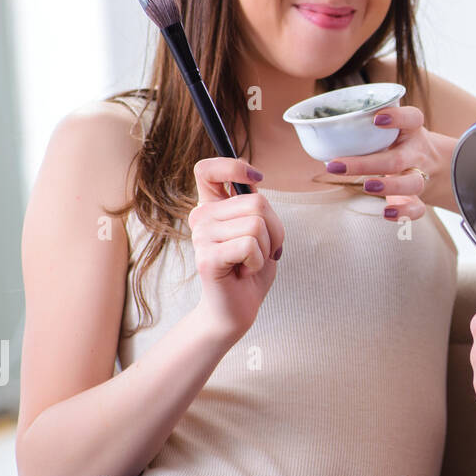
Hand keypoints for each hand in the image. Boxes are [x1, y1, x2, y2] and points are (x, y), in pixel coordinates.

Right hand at [189, 157, 284, 344]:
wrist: (237, 309)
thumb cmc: (250, 269)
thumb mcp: (259, 230)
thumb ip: (254, 206)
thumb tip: (254, 181)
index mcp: (212, 207)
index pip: (208, 169)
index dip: (233, 166)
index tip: (256, 179)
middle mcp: (201, 217)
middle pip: (257, 202)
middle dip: (275, 229)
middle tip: (262, 251)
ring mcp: (201, 237)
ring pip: (257, 224)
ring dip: (266, 248)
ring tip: (250, 262)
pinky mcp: (207, 257)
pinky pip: (250, 245)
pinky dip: (258, 261)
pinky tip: (244, 272)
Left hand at [323, 105, 449, 221]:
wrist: (432, 163)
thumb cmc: (398, 142)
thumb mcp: (392, 129)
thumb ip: (367, 128)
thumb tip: (321, 129)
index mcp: (411, 131)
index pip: (412, 119)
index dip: (397, 117)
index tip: (376, 119)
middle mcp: (416, 153)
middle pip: (397, 159)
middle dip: (365, 164)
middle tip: (337, 166)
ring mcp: (420, 175)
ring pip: (411, 183)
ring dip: (389, 186)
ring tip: (367, 187)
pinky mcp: (418, 197)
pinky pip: (418, 208)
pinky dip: (404, 212)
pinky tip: (386, 213)